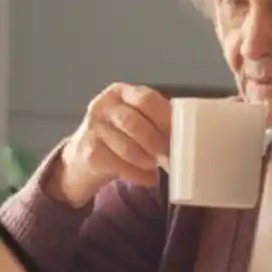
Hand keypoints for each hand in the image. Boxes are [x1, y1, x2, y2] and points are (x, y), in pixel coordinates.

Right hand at [48, 83, 170, 206]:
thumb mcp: (136, 119)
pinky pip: (117, 165)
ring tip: (157, 167)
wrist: (83, 156)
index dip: (165, 117)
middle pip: (133, 122)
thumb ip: (157, 122)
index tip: (180, 134)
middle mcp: (103, 106)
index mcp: (121, 92)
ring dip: (147, 160)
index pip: (146, 98)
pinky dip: (137, 175)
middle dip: (155, 142)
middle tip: (169, 155)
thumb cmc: (120, 135)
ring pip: (126, 147)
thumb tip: (187, 139)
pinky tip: (148, 178)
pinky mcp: (87, 152)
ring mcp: (92, 128)